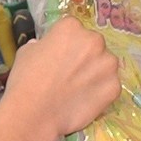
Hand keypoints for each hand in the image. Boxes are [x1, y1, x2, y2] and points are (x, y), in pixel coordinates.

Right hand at [2, 18, 123, 137]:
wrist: (34, 114)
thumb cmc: (26, 80)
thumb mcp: (26, 52)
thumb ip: (43, 45)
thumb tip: (48, 49)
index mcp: (71, 27)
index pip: (73, 30)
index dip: (66, 44)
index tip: (60, 56)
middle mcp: (94, 40)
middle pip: (93, 45)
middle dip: (85, 56)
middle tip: (70, 73)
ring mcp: (108, 64)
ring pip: (105, 65)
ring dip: (96, 72)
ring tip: (79, 88)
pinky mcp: (115, 87)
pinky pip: (109, 86)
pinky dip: (100, 92)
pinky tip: (85, 100)